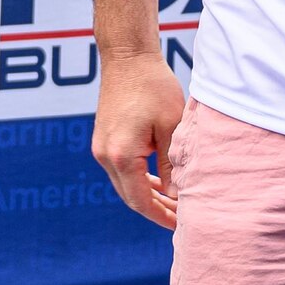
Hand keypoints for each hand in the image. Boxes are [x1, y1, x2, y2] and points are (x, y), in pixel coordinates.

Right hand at [92, 47, 186, 227]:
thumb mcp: (171, 126)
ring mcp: (101, 148)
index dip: (161, 216)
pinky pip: (122, 170)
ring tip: (175, 204)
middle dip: (156, 210)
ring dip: (148, 195)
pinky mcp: (104, 140)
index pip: (140, 200)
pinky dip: (140, 179)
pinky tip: (159, 183)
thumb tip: (176, 194)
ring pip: (125, 185)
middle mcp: (105, 155)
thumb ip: (172, 163)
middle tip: (182, 218)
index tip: (181, 225)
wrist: (128, 58)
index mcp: (121, 155)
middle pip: (130, 197)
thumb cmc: (153, 86)